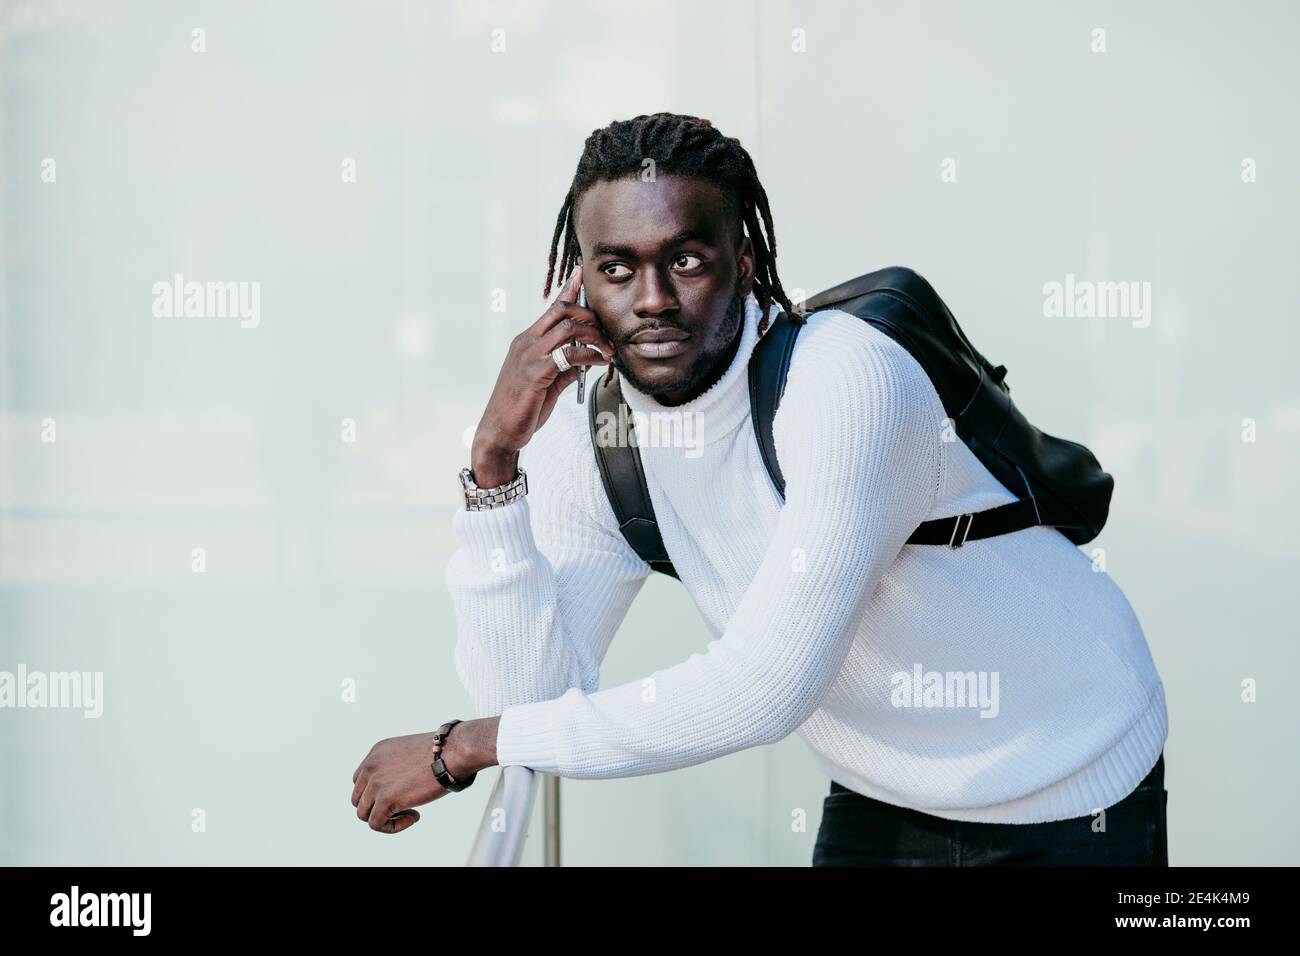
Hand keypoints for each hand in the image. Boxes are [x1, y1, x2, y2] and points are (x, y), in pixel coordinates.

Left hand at [350, 731, 450, 833]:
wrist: (451, 751)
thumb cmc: (442, 751)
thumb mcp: (409, 753)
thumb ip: (398, 767)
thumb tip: (400, 788)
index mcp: (377, 753)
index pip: (361, 780)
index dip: (377, 793)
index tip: (400, 794)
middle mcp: (371, 766)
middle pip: (359, 798)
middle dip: (378, 807)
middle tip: (404, 807)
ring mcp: (376, 783)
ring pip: (364, 813)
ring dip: (386, 818)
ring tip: (410, 813)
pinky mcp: (385, 800)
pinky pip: (376, 824)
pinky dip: (393, 827)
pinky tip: (414, 817)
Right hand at [471, 263, 614, 485]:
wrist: (500, 432)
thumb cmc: (522, 410)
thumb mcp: (547, 385)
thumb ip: (566, 369)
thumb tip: (588, 359)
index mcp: (526, 341)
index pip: (551, 308)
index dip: (568, 289)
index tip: (581, 273)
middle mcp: (526, 342)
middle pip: (562, 310)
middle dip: (589, 314)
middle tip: (607, 330)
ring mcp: (529, 355)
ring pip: (568, 328)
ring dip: (595, 336)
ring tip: (608, 350)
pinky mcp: (535, 372)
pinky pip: (570, 354)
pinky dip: (590, 355)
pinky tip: (601, 361)